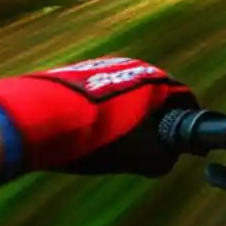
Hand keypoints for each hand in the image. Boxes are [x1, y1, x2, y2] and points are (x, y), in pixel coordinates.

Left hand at [0, 57, 198, 178]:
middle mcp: (134, 66)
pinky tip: (89, 131)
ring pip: (127, 94)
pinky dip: (103, 111)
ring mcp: (103, 66)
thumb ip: (163, 157)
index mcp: (157, 81)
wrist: (38, 117)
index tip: (182, 142)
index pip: (185, 99)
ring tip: (114, 141)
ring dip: (127, 115)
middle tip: (148, 146)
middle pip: (155, 95)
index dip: (187, 123)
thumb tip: (168, 159)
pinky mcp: (77, 73)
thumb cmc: (99, 136)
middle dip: (155, 119)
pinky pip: (101, 94)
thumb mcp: (141, 156)